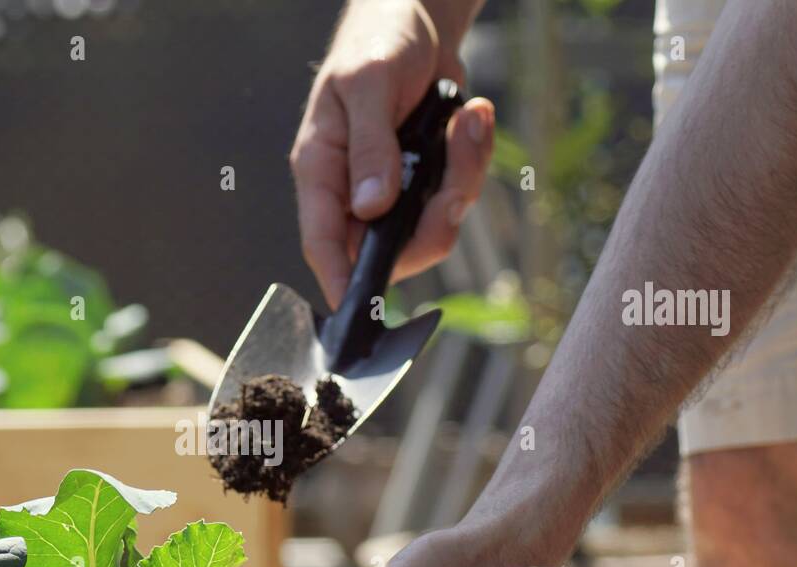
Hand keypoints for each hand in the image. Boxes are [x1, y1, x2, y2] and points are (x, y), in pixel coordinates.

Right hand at [291, 0, 495, 310]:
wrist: (417, 15)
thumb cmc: (377, 42)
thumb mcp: (369, 85)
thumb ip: (370, 147)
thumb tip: (372, 208)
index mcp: (322, 169)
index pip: (323, 241)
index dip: (339, 280)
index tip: (359, 308)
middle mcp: (355, 190)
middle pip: (388, 249)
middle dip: (431, 220)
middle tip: (456, 170)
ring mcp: (393, 188)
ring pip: (429, 227)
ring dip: (461, 180)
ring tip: (470, 117)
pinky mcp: (427, 178)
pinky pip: (455, 195)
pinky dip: (474, 158)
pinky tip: (474, 114)